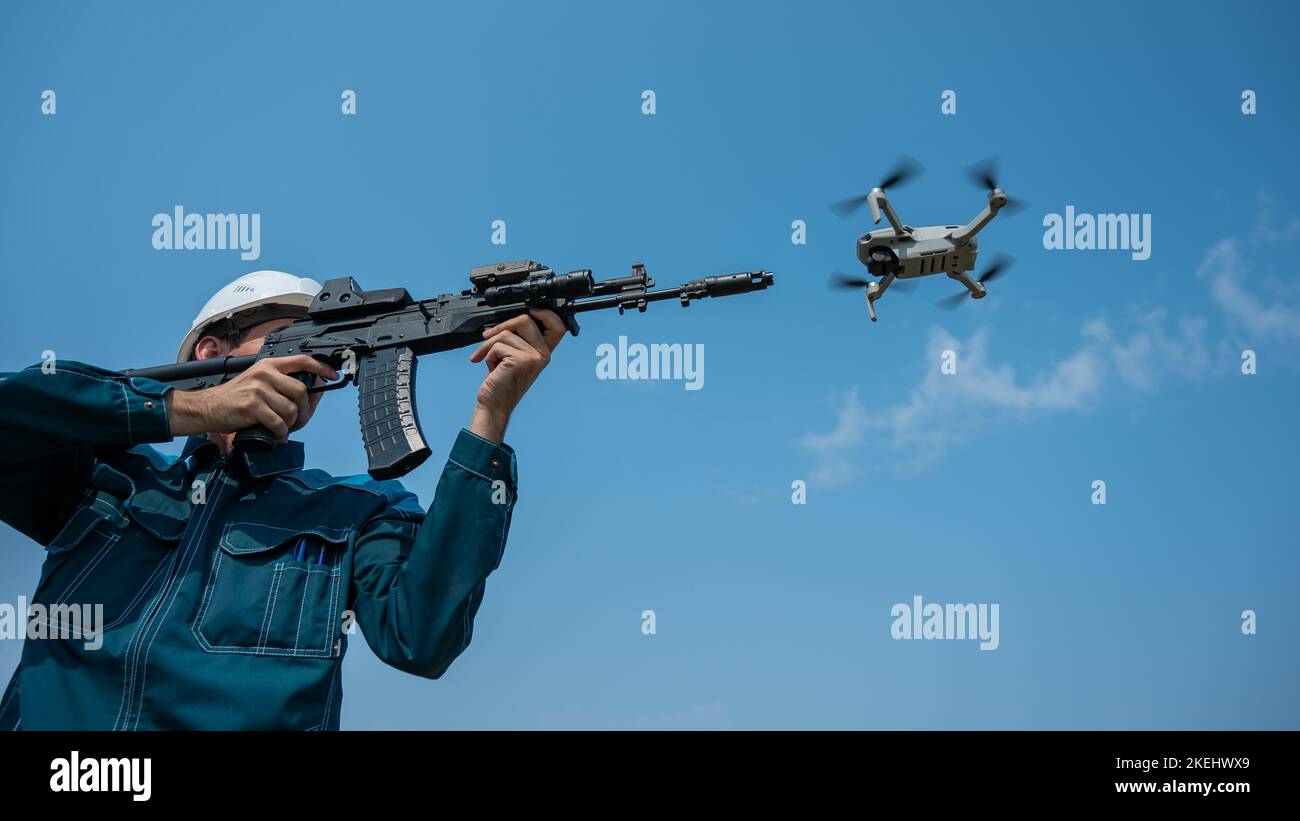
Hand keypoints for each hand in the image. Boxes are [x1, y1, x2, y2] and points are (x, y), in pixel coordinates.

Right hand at [166, 355, 338, 439]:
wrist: (208, 407)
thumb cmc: (236, 398)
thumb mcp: (259, 382)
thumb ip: (282, 384)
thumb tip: (314, 392)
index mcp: (269, 365)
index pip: (302, 360)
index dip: (321, 368)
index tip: (333, 376)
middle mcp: (265, 373)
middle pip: (301, 391)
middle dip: (304, 409)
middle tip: (298, 420)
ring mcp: (259, 389)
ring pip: (291, 409)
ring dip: (291, 424)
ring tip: (283, 428)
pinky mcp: (252, 405)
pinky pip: (279, 423)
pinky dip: (281, 433)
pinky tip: (276, 435)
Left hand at [467, 309, 565, 441]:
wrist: (493, 404)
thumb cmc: (500, 382)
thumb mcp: (512, 356)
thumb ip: (517, 338)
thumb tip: (506, 320)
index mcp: (543, 352)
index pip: (557, 326)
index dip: (545, 313)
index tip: (531, 310)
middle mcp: (543, 354)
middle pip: (526, 319)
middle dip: (502, 326)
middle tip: (488, 336)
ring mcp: (534, 357)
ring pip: (506, 333)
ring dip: (489, 345)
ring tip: (488, 359)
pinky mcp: (520, 361)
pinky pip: (498, 345)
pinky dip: (487, 355)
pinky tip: (490, 368)